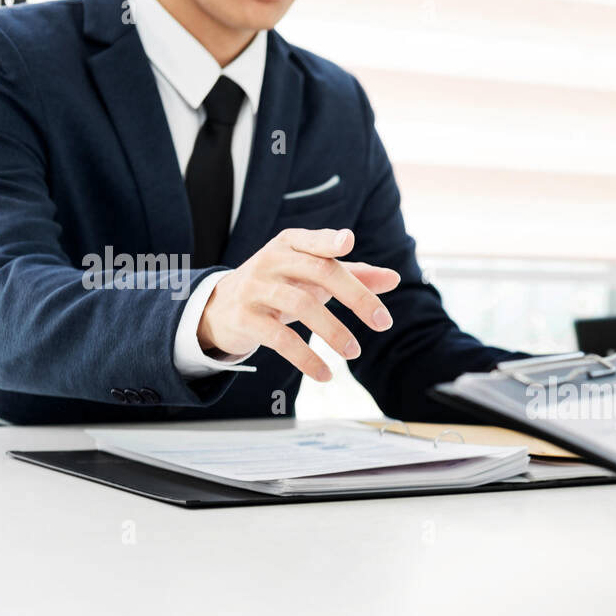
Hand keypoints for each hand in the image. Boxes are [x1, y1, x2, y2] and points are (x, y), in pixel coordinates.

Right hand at [197, 228, 399, 381]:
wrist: (221, 307)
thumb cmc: (280, 285)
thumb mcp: (311, 276)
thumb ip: (353, 274)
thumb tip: (394, 278)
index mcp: (290, 244)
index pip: (314, 240)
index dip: (329, 241)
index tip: (348, 242)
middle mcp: (271, 260)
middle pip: (319, 272)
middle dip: (356, 297)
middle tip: (384, 323)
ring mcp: (255, 288)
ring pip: (301, 305)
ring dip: (333, 331)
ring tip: (354, 352)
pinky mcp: (245, 318)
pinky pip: (280, 339)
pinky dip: (306, 358)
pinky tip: (325, 374)